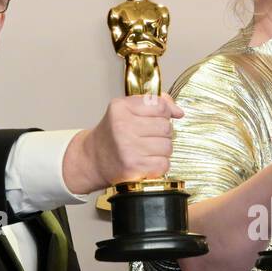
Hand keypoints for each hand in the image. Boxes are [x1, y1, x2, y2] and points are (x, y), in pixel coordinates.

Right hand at [67, 93, 183, 194]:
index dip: (165, 113)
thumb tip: (178, 111)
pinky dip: (159, 164)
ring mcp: (128, 147)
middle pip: (166, 127)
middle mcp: (123, 126)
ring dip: (162, 150)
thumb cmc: (113, 134)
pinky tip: (147, 161)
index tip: (160, 118)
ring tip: (146, 150)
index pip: (160, 106)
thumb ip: (153, 104)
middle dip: (162, 133)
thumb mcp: (126, 109)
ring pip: (168, 146)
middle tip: (148, 137)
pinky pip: (164, 163)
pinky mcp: (134, 166)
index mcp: (121, 108)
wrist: (93, 159)